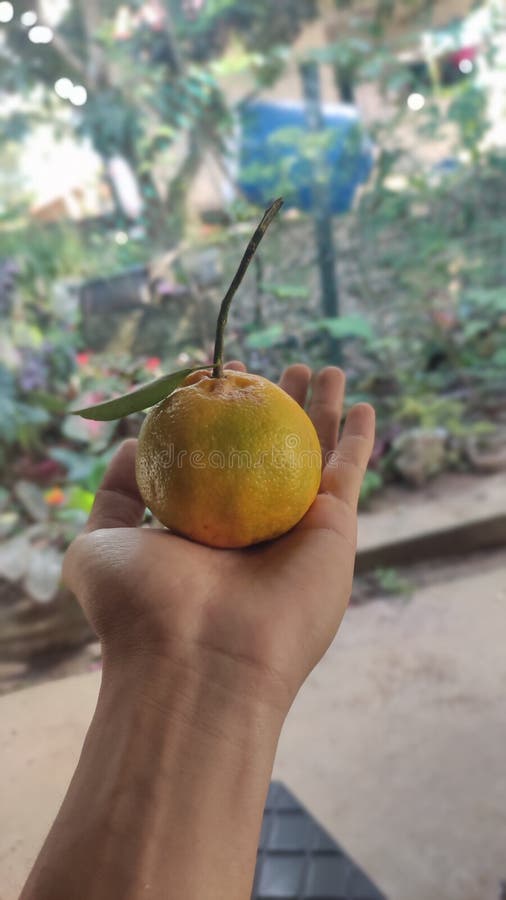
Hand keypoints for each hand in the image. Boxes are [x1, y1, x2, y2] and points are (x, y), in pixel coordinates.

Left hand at [64, 363, 374, 717]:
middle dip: (280, 404)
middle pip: (270, 447)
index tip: (223, 372)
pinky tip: (362, 406)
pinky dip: (359, 438)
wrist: (197, 660)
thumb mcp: (101, 538)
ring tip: (326, 369)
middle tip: (287, 369)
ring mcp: (296, 527)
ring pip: (315, 452)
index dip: (221, 409)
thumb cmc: (140, 605)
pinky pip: (350, 473)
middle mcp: (251, 523)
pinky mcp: (335, 532)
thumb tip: (133, 444)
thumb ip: (115, 492)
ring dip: (323, 408)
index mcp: (202, 523)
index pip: (216, 451)